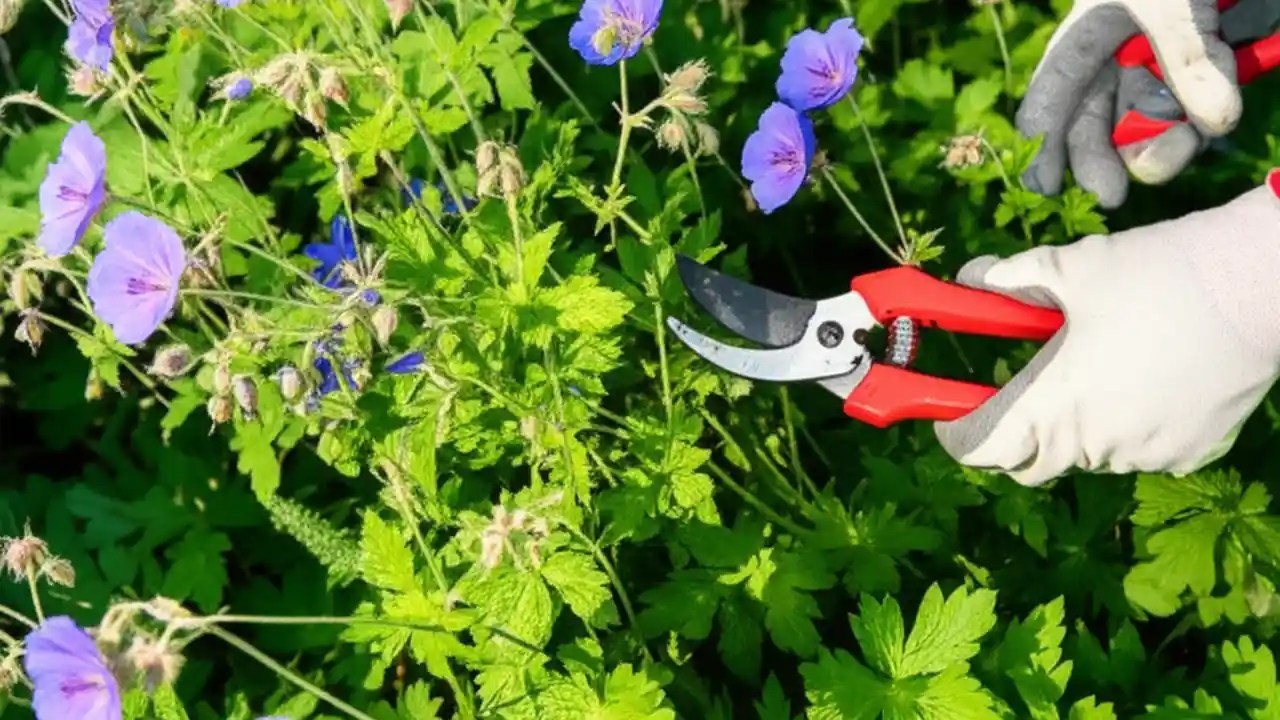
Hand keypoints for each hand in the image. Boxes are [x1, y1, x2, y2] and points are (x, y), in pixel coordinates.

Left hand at [932, 173, 1279, 485]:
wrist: (1257, 282)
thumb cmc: (1157, 273)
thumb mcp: (1069, 267)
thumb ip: (1010, 279)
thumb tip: (972, 278)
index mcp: (1056, 406)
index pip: (984, 451)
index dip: (959, 437)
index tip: (950, 419)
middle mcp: (1098, 444)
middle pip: (1032, 462)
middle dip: (1013, 436)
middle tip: (1014, 395)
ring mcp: (1148, 453)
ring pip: (1089, 455)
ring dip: (1076, 426)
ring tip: (1089, 369)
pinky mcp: (1191, 451)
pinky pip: (1140, 450)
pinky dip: (1127, 424)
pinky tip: (1142, 379)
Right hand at [1016, 0, 1279, 208]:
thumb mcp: (1174, 3)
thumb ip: (1189, 60)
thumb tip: (1216, 124)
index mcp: (1090, 34)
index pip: (1051, 97)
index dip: (1041, 142)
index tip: (1046, 185)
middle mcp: (1124, 56)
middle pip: (1099, 125)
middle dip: (1106, 159)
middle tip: (1114, 194)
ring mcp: (1170, 64)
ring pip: (1155, 125)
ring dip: (1170, 140)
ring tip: (1195, 133)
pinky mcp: (1216, 69)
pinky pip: (1201, 114)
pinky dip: (1208, 121)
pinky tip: (1218, 113)